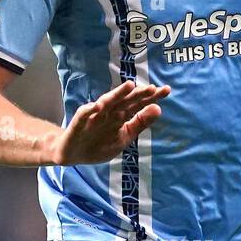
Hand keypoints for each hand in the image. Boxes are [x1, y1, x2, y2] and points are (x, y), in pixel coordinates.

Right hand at [53, 80, 170, 165]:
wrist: (74, 154)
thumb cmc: (99, 144)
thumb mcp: (124, 137)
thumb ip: (139, 124)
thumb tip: (158, 108)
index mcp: (121, 116)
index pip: (138, 104)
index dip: (151, 97)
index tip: (167, 90)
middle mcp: (109, 112)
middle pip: (125, 101)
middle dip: (138, 94)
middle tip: (151, 88)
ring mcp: (94, 116)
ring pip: (107, 103)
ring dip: (117, 94)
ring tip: (129, 86)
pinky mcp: (79, 122)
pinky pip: (84, 115)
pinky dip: (90, 110)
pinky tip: (97, 106)